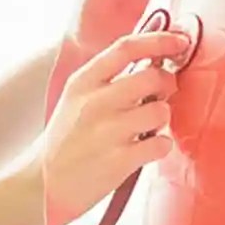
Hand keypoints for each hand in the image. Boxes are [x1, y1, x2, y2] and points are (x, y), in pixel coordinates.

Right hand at [33, 32, 189, 224]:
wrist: (45, 184)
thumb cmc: (67, 138)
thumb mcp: (76, 98)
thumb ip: (108, 78)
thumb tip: (153, 59)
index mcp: (83, 81)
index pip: (126, 48)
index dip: (158, 40)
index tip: (179, 40)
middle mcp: (95, 102)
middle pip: (151, 76)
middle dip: (167, 82)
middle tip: (164, 92)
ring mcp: (107, 132)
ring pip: (161, 111)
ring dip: (162, 117)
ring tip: (149, 126)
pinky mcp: (119, 161)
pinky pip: (161, 144)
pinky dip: (161, 145)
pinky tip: (148, 148)